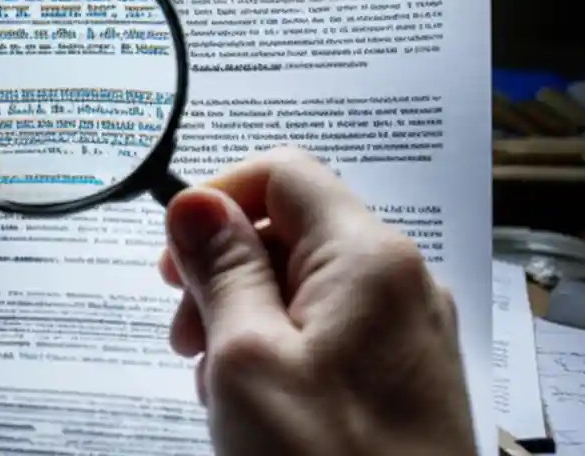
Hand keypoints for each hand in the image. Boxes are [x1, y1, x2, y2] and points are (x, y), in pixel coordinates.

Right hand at [158, 148, 475, 455]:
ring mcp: (410, 333)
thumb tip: (195, 202)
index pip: (285, 173)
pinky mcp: (406, 379)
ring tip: (221, 389)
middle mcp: (403, 282)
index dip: (218, 199)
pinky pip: (332, 335)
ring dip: (247, 321)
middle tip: (186, 336)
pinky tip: (257, 411)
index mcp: (369, 258)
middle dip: (226, 272)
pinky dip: (282, 355)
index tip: (174, 254)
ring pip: (307, 289)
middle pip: (294, 232)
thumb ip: (221, 268)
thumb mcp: (247, 360)